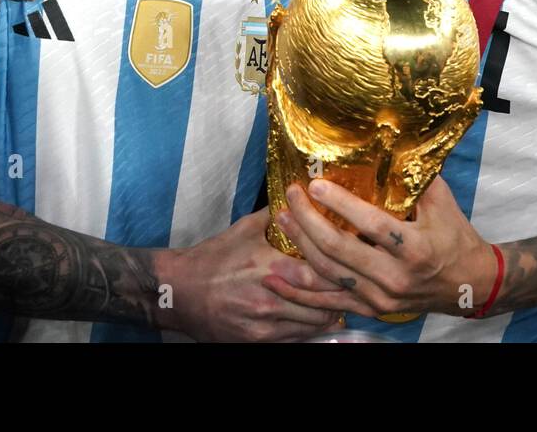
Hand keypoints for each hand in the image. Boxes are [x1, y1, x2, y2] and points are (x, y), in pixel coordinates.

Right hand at [160, 210, 344, 341]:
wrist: (179, 291)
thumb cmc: (213, 257)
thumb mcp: (244, 228)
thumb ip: (276, 214)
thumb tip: (300, 196)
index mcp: (270, 266)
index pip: (321, 274)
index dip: (344, 272)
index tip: (355, 264)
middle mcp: (270, 298)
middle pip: (323, 303)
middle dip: (344, 296)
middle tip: (358, 286)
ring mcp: (264, 324)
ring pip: (314, 324)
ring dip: (331, 314)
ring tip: (344, 303)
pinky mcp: (257, 340)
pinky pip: (296, 339)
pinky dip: (312, 330)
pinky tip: (321, 319)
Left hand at [265, 178, 497, 318]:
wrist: (469, 285)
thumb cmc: (454, 236)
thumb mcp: (442, 202)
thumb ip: (414, 176)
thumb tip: (389, 141)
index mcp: (415, 247)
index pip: (372, 225)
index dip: (341, 205)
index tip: (315, 185)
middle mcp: (396, 277)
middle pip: (341, 250)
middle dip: (309, 222)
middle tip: (290, 198)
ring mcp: (381, 298)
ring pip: (330, 274)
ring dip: (300, 248)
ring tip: (281, 222)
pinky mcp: (371, 310)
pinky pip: (330, 302)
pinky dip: (301, 290)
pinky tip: (276, 276)